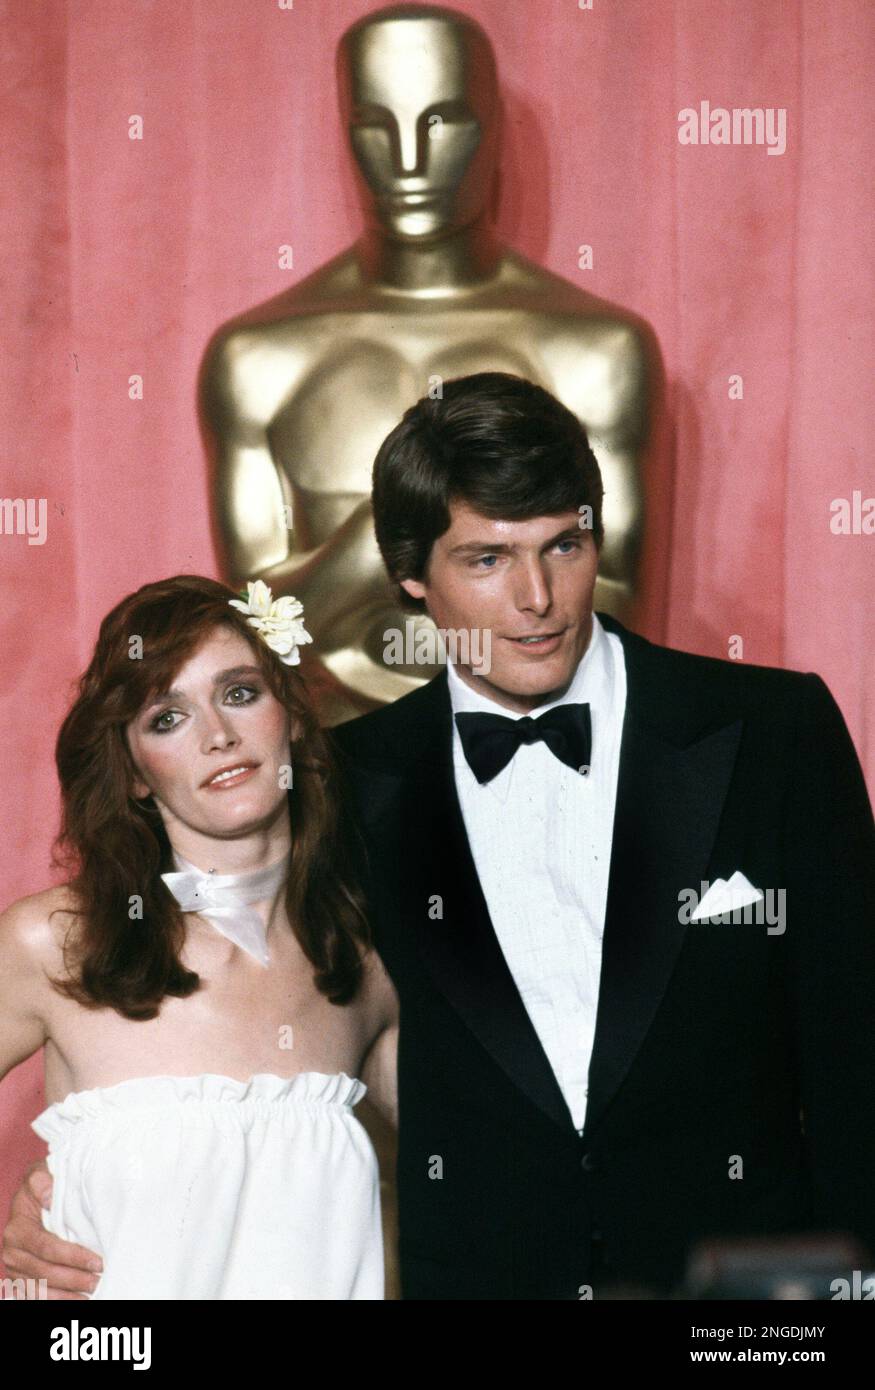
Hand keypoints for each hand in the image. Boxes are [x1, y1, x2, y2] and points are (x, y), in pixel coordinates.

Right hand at [2, 1159, 101, 1298]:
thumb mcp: (41, 1175)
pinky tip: (78, 1300)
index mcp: (17, 1228)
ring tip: (93, 1293)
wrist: (34, 1193)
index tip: (97, 1261)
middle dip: (74, 1279)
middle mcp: (12, 1251)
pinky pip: (37, 1296)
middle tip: (99, 1280)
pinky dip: (58, 1300)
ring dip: (67, 1295)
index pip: (47, 1248)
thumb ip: (43, 1182)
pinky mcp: (20, 1279)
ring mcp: (14, 1268)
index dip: (72, 1257)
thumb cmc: (44, 1183)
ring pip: (41, 1288)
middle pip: (45, 1272)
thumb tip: (51, 1196)